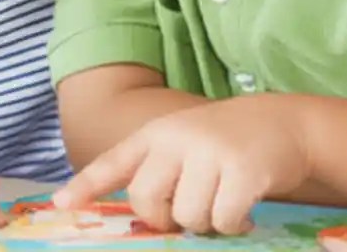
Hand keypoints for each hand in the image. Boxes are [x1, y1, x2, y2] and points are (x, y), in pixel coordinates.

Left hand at [53, 94, 311, 235]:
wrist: (285, 122)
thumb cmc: (227, 142)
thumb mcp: (185, 142)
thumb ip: (159, 170)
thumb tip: (142, 218)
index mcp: (157, 133)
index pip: (114, 162)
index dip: (85, 185)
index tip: (61, 203)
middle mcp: (177, 138)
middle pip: (146, 199)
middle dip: (164, 218)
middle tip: (186, 214)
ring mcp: (210, 151)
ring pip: (187, 215)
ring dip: (205, 222)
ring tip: (222, 203)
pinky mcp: (243, 169)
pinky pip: (222, 219)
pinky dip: (233, 224)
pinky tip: (245, 210)